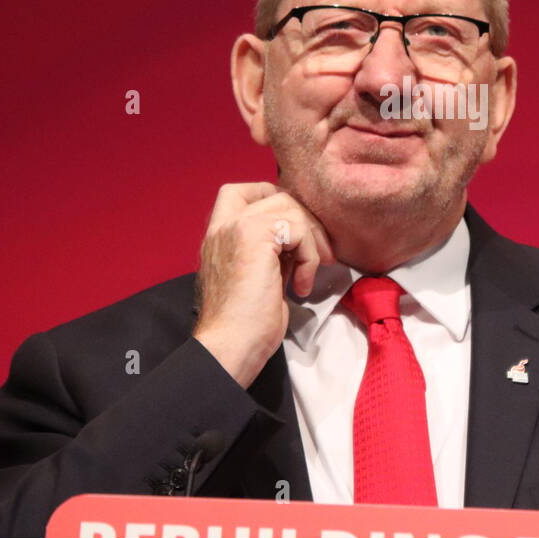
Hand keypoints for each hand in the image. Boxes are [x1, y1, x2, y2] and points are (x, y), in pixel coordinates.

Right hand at [192, 183, 335, 387]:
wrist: (231, 345)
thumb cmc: (245, 324)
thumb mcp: (256, 277)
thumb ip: (267, 252)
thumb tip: (296, 241)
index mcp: (218, 235)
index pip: (240, 191)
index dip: (272, 199)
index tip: (294, 230)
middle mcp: (223, 226)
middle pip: (276, 196)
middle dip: (305, 222)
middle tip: (320, 255)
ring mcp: (237, 227)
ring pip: (290, 209)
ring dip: (311, 240)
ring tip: (310, 273)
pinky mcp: (256, 236)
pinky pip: (297, 229)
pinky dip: (309, 257)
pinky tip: (300, 286)